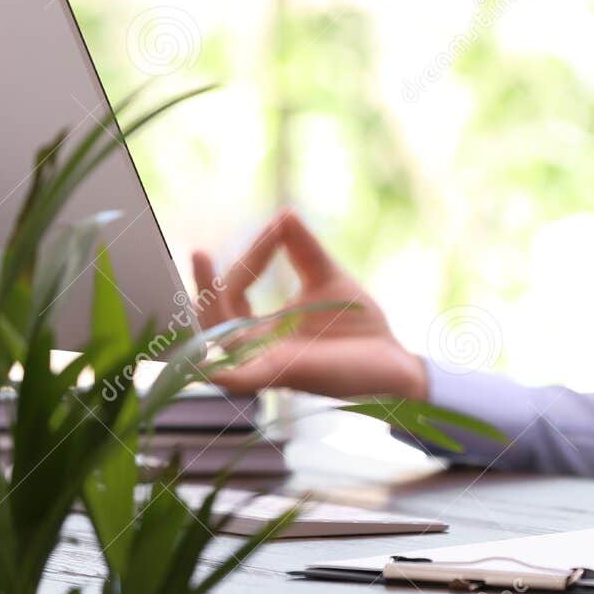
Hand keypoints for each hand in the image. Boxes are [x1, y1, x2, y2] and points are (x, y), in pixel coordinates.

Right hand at [189, 209, 428, 400]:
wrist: (393, 360)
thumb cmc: (360, 326)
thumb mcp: (328, 278)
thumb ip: (303, 250)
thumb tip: (283, 214)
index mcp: (264, 326)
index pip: (237, 289)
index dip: (252, 256)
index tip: (277, 227)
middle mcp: (258, 346)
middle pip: (214, 317)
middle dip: (206, 284)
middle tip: (200, 252)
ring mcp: (268, 362)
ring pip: (219, 341)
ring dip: (207, 309)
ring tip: (201, 272)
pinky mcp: (285, 376)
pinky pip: (242, 378)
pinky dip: (223, 370)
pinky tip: (206, 359)